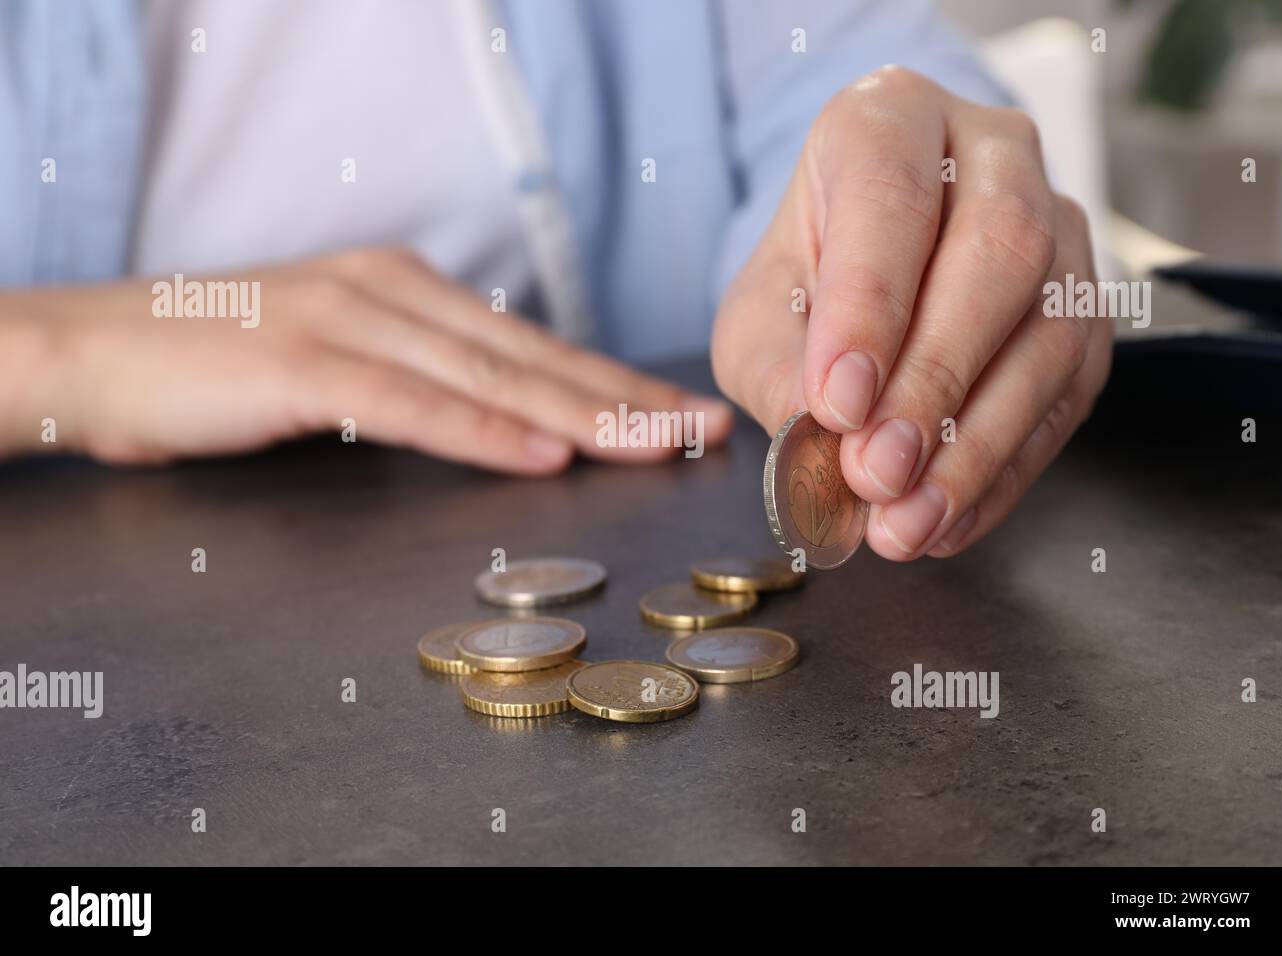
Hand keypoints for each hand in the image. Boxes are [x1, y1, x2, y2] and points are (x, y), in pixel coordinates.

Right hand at [3, 247, 731, 470]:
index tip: (679, 415)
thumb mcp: (334, 360)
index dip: (613, 383)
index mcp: (406, 289)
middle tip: (701, 431)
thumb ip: (412, 378)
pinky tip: (541, 455)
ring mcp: (349, 319)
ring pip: (490, 376)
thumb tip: (492, 417)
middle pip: (533, 357)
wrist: (88, 350)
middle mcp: (393, 291)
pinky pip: (412, 401)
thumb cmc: (213, 366)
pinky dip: (483, 431)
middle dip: (626, 399)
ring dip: (581, 416)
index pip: (532, 346)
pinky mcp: (302, 360)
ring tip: (656, 445)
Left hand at [712, 67, 1112, 560]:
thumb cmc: (807, 276)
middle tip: (876, 473)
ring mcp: (1060, 225)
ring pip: (1049, 329)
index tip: (837, 403)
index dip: (869, 306)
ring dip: (975, 444)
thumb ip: (779, 366)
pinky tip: (950, 520)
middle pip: (997, 254)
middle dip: (933, 380)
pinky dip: (1006, 470)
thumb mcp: (760, 313)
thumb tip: (825, 441)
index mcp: (890, 120)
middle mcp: (993, 154)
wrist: (867, 263)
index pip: (892, 197)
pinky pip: (1068, 393)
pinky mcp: (1087, 308)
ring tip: (908, 521)